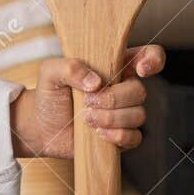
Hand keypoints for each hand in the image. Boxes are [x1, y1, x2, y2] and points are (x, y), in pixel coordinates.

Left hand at [9, 45, 165, 157]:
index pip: (147, 56)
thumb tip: (95, 82)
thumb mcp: (50, 72)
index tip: (140, 69)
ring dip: (110, 118)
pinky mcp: (120, 136)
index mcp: (113, 66)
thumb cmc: (49, 94)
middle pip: (140, 91)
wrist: (40, 126)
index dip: (153, 60)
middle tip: (87, 102)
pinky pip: (134, 137)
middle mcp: (123, 88)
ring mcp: (124, 113)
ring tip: (86, 118)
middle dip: (113, 99)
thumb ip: (70, 67)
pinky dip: (118, 136)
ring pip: (138, 115)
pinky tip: (98, 134)